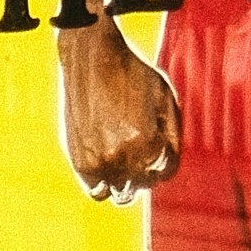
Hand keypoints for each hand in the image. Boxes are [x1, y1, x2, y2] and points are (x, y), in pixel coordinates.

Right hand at [56, 27, 181, 199]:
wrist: (91, 57)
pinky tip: (108, 166)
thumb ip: (172, 134)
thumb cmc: (131, 73)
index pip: (166, 172)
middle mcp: (121, 156)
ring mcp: (97, 161)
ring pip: (119, 194)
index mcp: (147, 141)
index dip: (166, 161)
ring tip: (125, 165)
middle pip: (143, 185)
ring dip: (125, 183)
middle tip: (142, 155)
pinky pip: (95, 190)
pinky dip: (104, 184)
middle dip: (147, 172)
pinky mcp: (77, 160)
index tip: (159, 149)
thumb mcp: (165, 97)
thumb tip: (167, 163)